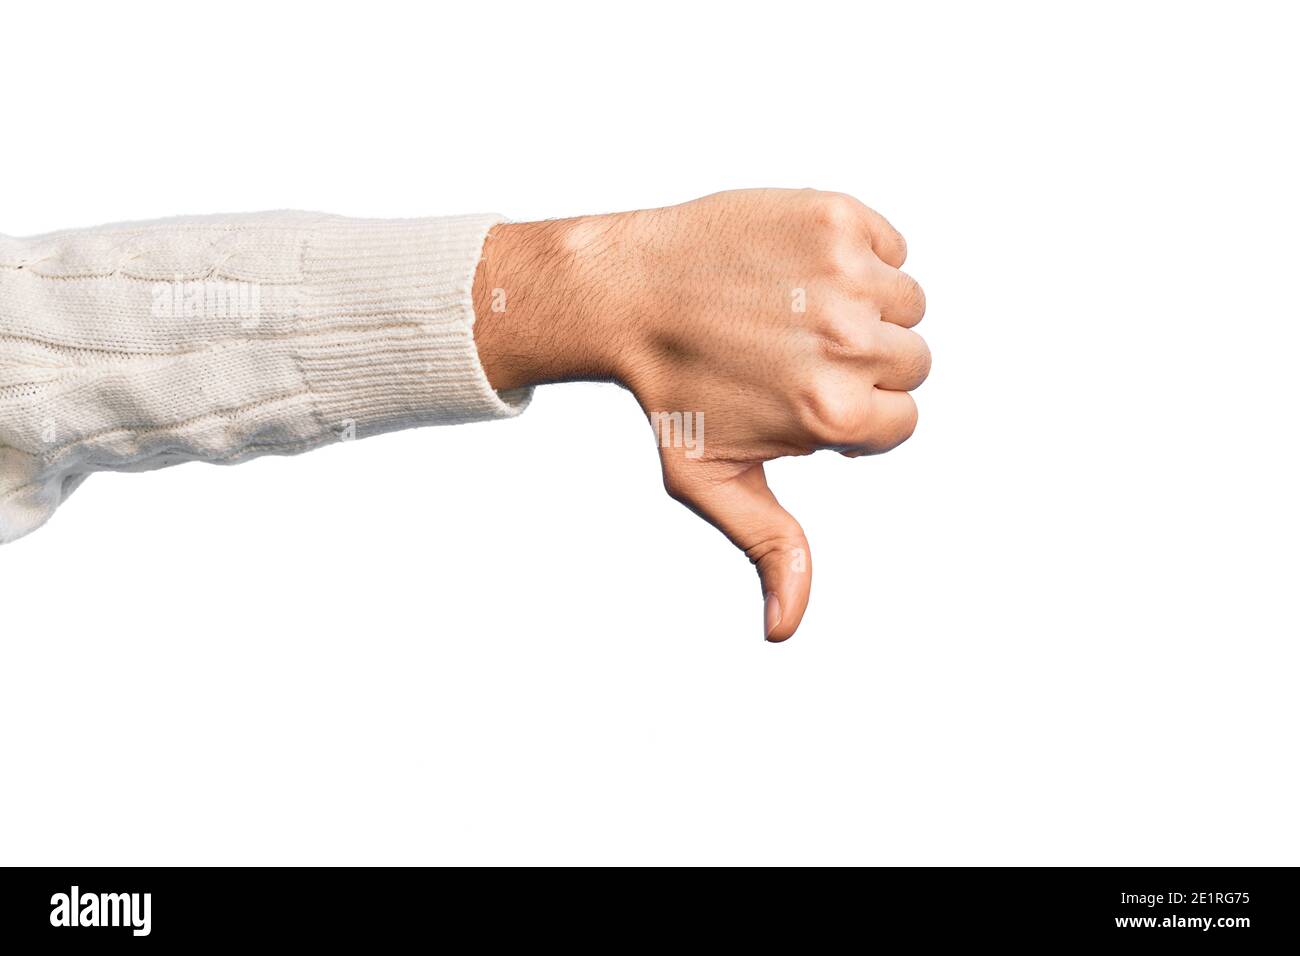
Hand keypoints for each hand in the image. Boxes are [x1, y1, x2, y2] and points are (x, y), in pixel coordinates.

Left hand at [472, 189, 928, 640]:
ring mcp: (845, 273)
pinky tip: (798, 271)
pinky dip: (861, 256)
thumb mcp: (710, 480)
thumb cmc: (670, 391)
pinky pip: (892, 246)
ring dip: (866, 311)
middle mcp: (847, 341)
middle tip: (790, 354)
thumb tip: (784, 632)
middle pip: (914, 362)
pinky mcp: (836, 214)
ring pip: (909, 302)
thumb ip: (769, 548)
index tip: (798, 397)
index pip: (901, 421)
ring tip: (794, 312)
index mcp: (831, 412)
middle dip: (864, 365)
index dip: (853, 416)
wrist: (626, 291)